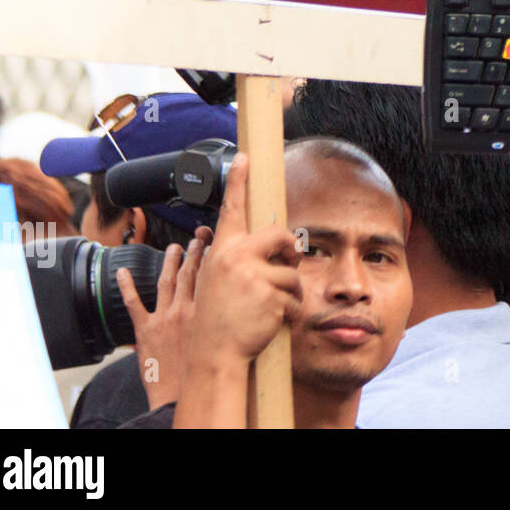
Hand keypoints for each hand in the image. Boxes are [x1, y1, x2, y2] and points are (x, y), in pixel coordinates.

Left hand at [116, 226, 209, 409]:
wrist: (178, 396)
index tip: (217, 243)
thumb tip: (245, 306)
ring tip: (175, 247)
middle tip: (199, 238)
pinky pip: (133, 303)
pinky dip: (126, 286)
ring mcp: (163, 318)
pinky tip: (122, 271)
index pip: (210, 277)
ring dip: (170, 262)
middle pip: (190, 273)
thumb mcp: (222, 342)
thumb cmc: (202, 374)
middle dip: (195, 252)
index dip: (213, 257)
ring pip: (166, 281)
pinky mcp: (145, 330)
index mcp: (205, 313)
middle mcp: (184, 310)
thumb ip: (227, 322)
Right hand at [187, 153, 301, 364]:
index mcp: (222, 250)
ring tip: (269, 306)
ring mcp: (253, 275)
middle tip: (287, 266)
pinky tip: (270, 320)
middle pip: (281, 235)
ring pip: (292, 271)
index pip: (232, 209)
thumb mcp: (219, 279)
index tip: (245, 157)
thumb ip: (240, 257)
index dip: (238, 181)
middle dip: (290, 251)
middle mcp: (235, 256)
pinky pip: (294, 296)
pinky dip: (289, 310)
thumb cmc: (219, 317)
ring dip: (289, 291)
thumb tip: (273, 241)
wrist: (215, 353)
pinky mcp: (271, 293)